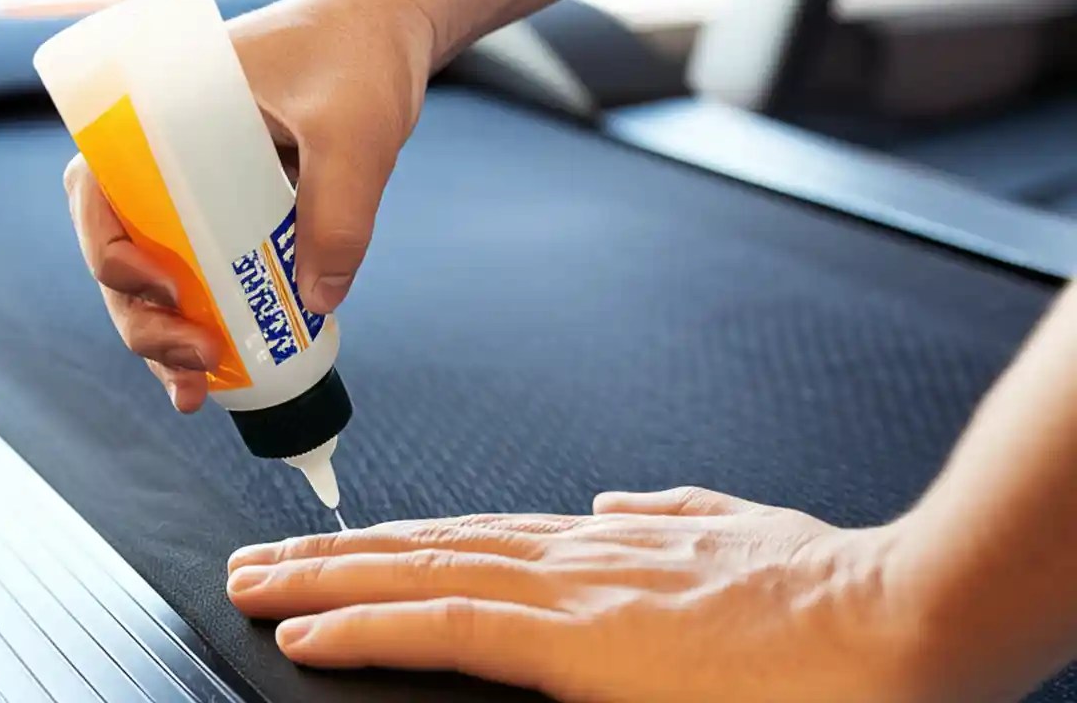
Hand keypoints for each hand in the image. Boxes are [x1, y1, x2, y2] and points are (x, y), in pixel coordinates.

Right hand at [62, 0, 433, 411]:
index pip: (97, 191)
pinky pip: (203, 271)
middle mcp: (162, 155)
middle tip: (197, 360)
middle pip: (118, 249)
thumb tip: (317, 301)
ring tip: (199, 387)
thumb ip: (340, 210)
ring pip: (154, 273)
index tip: (164, 287)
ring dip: (165, 336)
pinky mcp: (230, 211)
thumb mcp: (356, 132)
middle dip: (141, 318)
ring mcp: (195, 188)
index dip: (109, 252)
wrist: (385, 33)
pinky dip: (206, 321)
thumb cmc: (357, 58)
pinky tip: (226, 369)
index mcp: (158, 114)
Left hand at [227, 487, 932, 702]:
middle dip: (331, 556)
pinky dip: (367, 626)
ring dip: (323, 581)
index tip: (339, 546)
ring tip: (254, 584)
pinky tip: (310, 632)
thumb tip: (612, 504)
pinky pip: (444, 626)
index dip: (395, 542)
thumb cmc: (828, 592)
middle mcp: (570, 556)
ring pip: (414, 575)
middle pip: (423, 546)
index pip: (472, 536)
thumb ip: (668, 517)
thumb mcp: (739, 534)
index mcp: (605, 544)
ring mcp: (566, 593)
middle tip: (257, 559)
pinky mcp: (572, 641)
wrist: (892, 615)